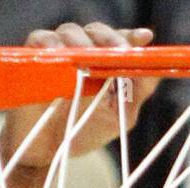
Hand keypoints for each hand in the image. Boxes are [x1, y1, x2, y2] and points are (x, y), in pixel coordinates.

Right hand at [1, 22, 160, 171]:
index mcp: (105, 63)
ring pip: (70, 32)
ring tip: (86, 56)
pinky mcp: (33, 58)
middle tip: (118, 51)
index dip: (130, 37)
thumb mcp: (120, 116)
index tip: (143, 38)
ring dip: (81, 41)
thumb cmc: (83, 132)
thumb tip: (155, 70)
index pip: (119, 42)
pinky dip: (51, 44)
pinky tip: (60, 55)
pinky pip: (41, 40)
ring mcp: (58, 53)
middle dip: (109, 39)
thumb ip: (138, 92)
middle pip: (97, 32)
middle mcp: (82, 52)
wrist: (47, 153)